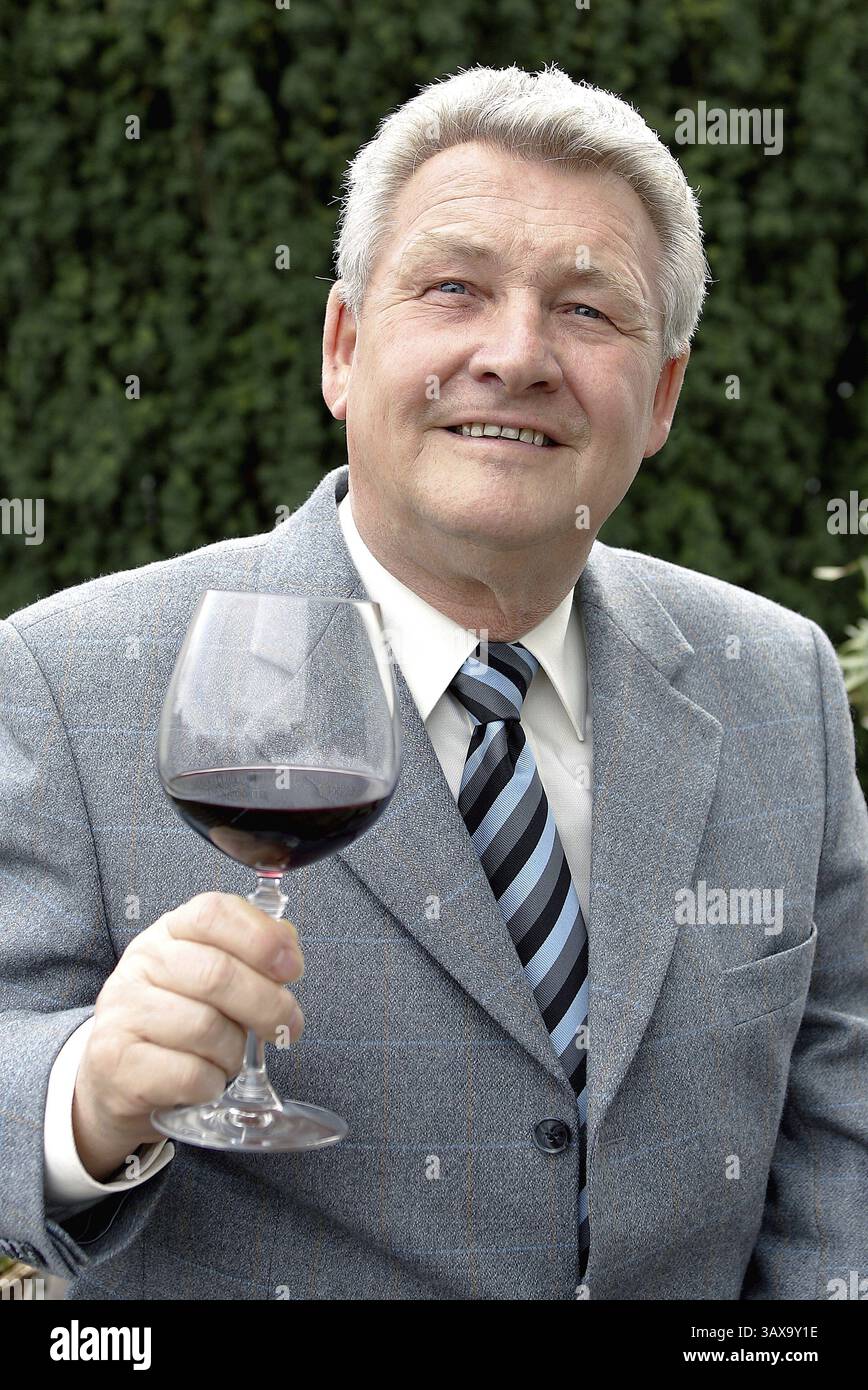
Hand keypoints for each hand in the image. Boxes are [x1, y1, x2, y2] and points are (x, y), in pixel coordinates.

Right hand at [71, 892, 303, 1180]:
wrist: (118, 1076)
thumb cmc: (180, 1019)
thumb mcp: (212, 974)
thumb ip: (252, 954)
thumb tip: (287, 941)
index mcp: (170, 931)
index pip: (213, 913)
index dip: (261, 938)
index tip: (292, 968)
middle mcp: (141, 962)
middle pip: (217, 973)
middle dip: (268, 1005)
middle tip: (289, 1027)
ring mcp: (123, 1010)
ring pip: (206, 1028)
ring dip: (234, 1051)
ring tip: (229, 1057)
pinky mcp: (116, 1061)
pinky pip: (189, 1074)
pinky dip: (212, 1083)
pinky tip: (206, 1080)